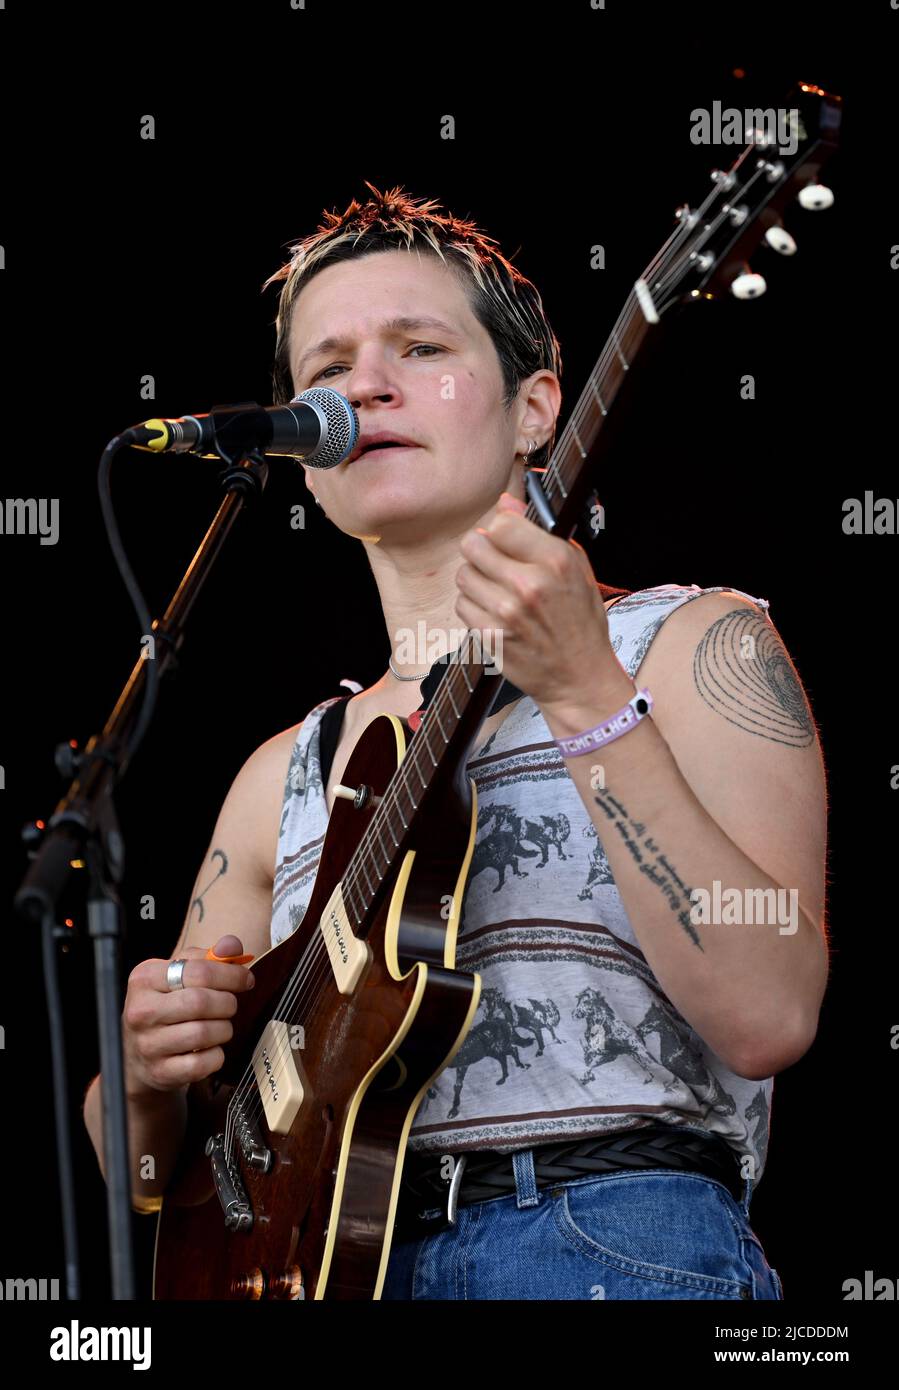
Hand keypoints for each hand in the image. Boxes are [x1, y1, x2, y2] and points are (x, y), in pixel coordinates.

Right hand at [122, 934, 255, 1096]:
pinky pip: (202, 1063)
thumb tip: (231, 946)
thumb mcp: (178, 974)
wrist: (138, 1056)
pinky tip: (211, 1048)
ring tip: (220, 1026)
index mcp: (144, 979)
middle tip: (230, 1005)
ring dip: (224, 1029)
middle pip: (201, 1002)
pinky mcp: (160, 1072)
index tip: (246, 979)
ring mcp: (148, 1044)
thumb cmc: (166, 1006)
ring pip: (203, 1033)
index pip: (198, 971)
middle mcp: (141, 1011)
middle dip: (227, 1003)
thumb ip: (206, 957)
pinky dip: (216, 1056)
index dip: (231, 974)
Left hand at [454, 493, 622, 710]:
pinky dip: (474, 607)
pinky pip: (463, 605)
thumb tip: (506, 502)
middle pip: (473, 545)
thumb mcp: (576, 570)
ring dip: (476, 580)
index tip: (505, 541)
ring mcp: (506, 612)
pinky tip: (495, 614)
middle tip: (495, 565)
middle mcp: (529, 584)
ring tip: (498, 592)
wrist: (578, 677)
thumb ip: (540, 533)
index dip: (499, 530)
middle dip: (481, 551)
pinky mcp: (490, 636)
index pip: (500, 524)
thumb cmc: (580, 622)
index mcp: (555, 561)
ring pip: (464, 575)